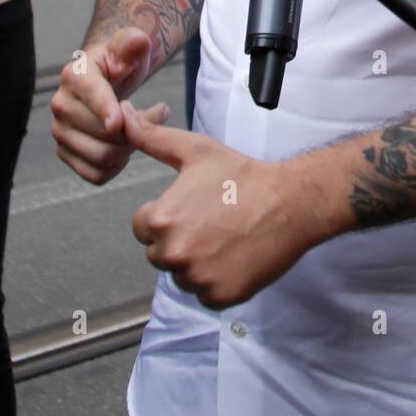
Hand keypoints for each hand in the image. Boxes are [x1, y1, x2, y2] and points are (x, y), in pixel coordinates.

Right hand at [51, 28, 168, 184]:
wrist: (109, 79)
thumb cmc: (122, 61)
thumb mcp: (131, 46)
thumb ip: (134, 43)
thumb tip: (138, 42)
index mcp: (75, 74)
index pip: (91, 95)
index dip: (105, 110)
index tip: (120, 123)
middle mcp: (60, 104)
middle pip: (102, 134)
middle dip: (135, 131)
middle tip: (156, 114)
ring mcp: (60, 131)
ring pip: (101, 158)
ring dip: (129, 150)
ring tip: (142, 130)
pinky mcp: (66, 153)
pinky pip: (96, 175)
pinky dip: (117, 167)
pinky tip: (127, 148)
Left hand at [123, 102, 323, 309]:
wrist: (289, 202)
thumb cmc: (243, 176)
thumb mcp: (196, 151)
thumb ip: (153, 139)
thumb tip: (125, 119)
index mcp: (162, 220)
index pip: (142, 228)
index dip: (166, 215)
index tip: (193, 208)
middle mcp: (175, 253)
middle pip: (160, 254)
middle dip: (179, 240)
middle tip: (212, 222)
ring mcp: (197, 278)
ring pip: (181, 275)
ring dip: (196, 262)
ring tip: (224, 238)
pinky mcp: (219, 297)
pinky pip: (204, 294)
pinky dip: (217, 280)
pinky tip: (234, 256)